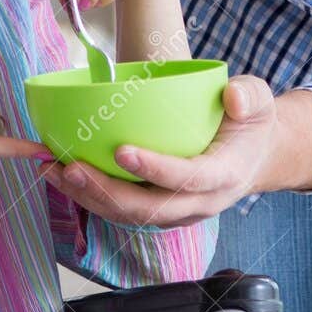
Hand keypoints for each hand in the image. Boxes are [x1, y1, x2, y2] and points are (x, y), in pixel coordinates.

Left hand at [39, 75, 305, 225]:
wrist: (254, 156)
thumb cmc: (249, 124)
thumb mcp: (258, 101)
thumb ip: (248, 96)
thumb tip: (232, 98)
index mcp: (224, 176)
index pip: (188, 179)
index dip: (155, 169)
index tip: (122, 151)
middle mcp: (199, 203)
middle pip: (149, 209)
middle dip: (106, 192)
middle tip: (71, 167)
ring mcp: (176, 212)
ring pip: (128, 215)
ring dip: (87, 196)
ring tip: (53, 170)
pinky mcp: (157, 210)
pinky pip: (120, 210)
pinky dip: (88, 195)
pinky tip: (59, 173)